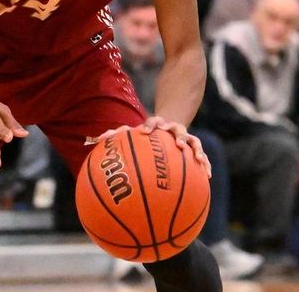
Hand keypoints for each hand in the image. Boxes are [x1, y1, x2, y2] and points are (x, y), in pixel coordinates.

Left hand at [96, 116, 211, 176]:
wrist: (169, 123)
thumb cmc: (145, 132)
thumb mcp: (132, 133)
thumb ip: (114, 136)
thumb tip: (90, 141)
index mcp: (156, 125)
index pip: (153, 122)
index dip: (149, 125)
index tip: (144, 131)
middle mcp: (172, 129)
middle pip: (177, 129)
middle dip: (177, 135)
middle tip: (177, 144)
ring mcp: (185, 137)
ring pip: (193, 142)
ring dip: (196, 149)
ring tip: (199, 160)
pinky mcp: (193, 147)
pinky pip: (202, 156)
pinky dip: (205, 164)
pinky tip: (207, 176)